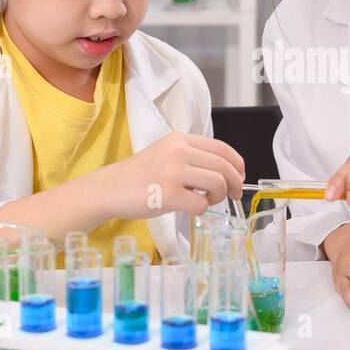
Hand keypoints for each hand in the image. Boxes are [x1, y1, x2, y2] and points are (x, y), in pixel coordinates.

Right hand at [98, 131, 243, 218]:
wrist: (110, 188)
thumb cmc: (140, 175)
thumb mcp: (167, 153)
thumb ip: (193, 156)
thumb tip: (226, 171)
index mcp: (180, 139)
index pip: (222, 148)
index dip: (237, 164)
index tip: (239, 176)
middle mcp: (178, 151)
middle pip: (224, 166)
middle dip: (234, 183)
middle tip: (233, 194)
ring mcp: (173, 172)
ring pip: (217, 183)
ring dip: (218, 196)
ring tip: (207, 200)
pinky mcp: (168, 194)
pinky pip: (201, 204)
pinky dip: (201, 209)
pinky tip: (191, 207)